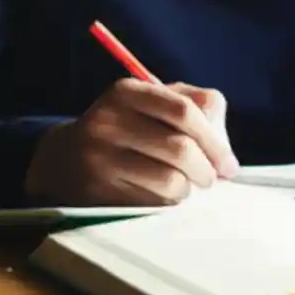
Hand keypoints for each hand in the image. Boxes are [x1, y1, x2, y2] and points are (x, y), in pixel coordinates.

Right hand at [24, 79, 239, 205]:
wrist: (65, 159)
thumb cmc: (128, 129)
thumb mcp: (155, 103)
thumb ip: (197, 107)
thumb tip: (225, 149)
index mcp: (127, 92)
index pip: (184, 111)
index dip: (214, 139)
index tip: (228, 162)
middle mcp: (107, 121)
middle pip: (180, 148)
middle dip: (207, 169)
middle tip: (211, 179)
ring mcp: (98, 157)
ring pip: (170, 180)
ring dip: (188, 188)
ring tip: (183, 185)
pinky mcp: (97, 190)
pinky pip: (153, 203)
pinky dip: (168, 202)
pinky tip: (161, 195)